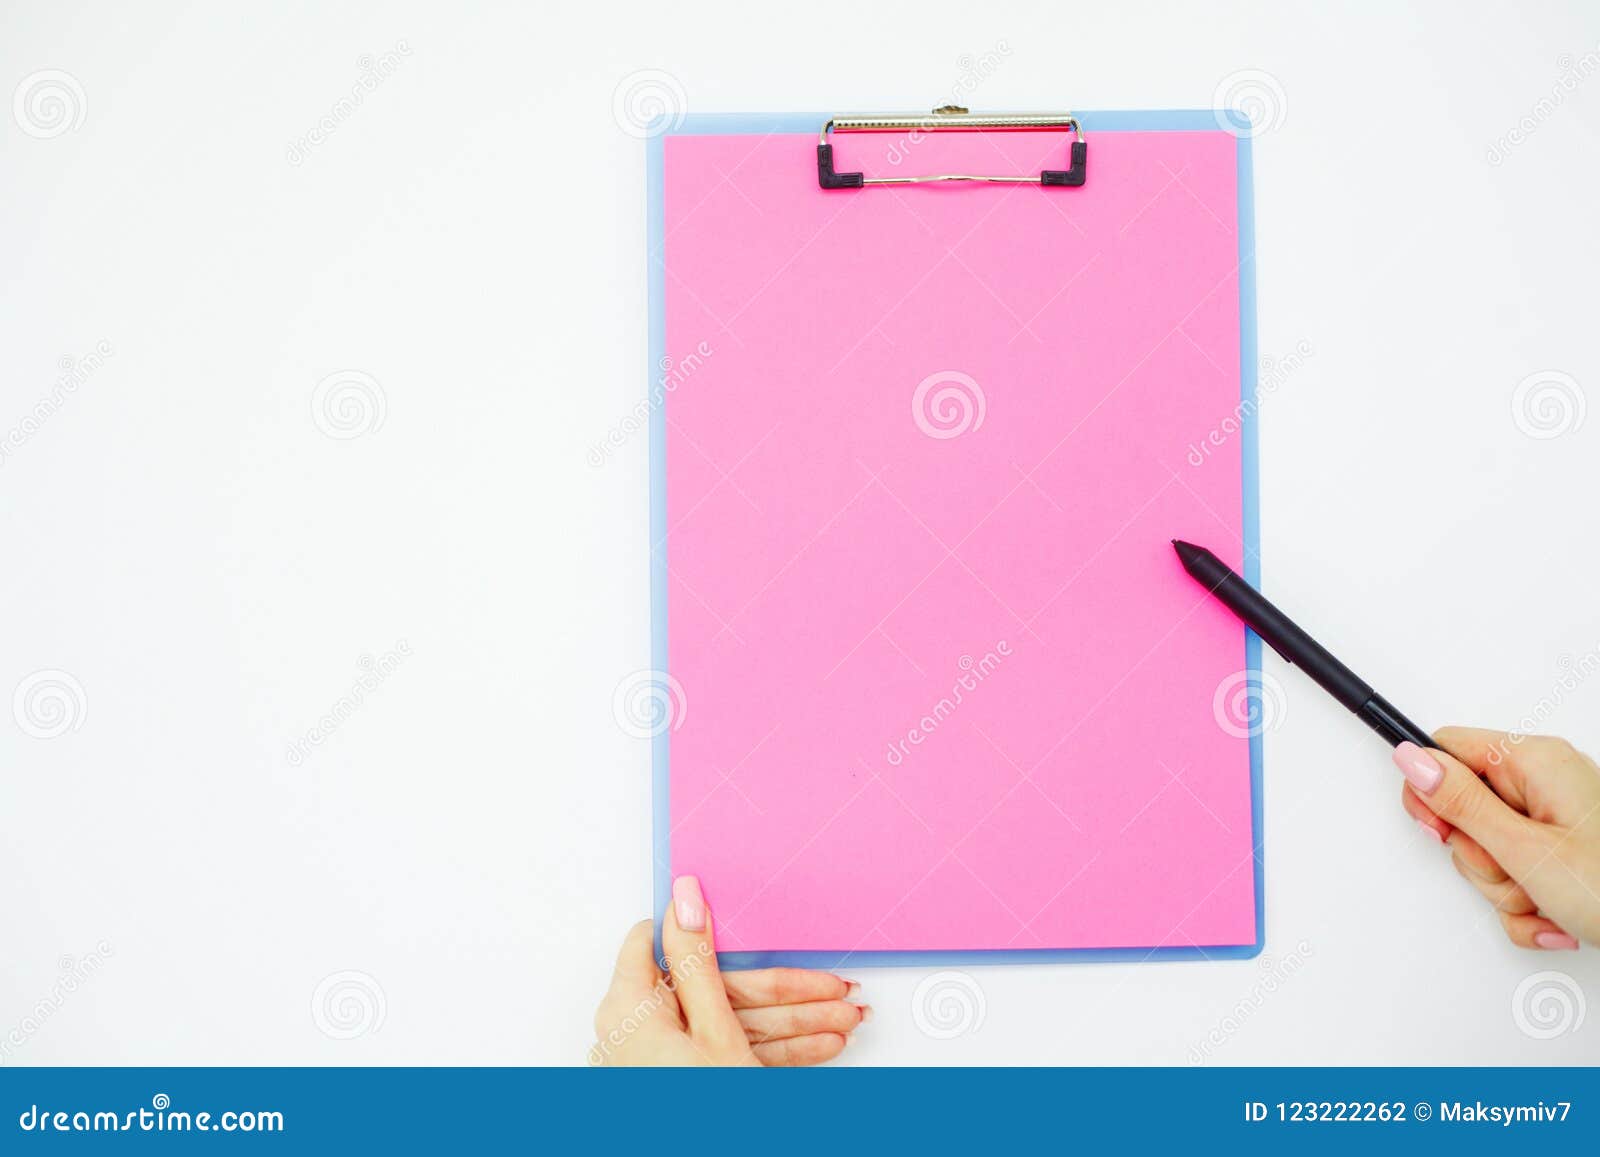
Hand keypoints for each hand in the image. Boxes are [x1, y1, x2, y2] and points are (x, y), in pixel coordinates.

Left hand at [589, 876, 868, 1064]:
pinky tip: (822, 1047)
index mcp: (628, 1007)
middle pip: (716, 990)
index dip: (704, 927)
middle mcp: (635, 1032)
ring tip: (845, 1021)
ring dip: (794, 1024)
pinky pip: (728, 1054)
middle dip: (786, 993)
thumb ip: (697, 958)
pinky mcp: (681, 1085)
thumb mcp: (712, 1029)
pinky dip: (773, 1052)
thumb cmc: (698, 1114)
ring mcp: (659, 1063)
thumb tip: (683, 895)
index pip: (660, 941)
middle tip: (834, 989)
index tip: (744, 915)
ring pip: (731, 1025)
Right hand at [1397, 728, 1599, 948]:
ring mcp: (1555, 820)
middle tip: (1517, 874)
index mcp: (1535, 762)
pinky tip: (1558, 918)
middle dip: (1481, 859)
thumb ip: (1460, 804)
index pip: (1446, 750)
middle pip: (1464, 811)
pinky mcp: (1563, 854)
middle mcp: (1546, 783)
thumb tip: (1411, 759)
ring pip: (1488, 853)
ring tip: (1548, 901)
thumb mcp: (1526, 850)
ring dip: (1508, 891)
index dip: (1431, 793)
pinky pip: (1516, 879)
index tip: (1442, 830)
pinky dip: (1529, 908)